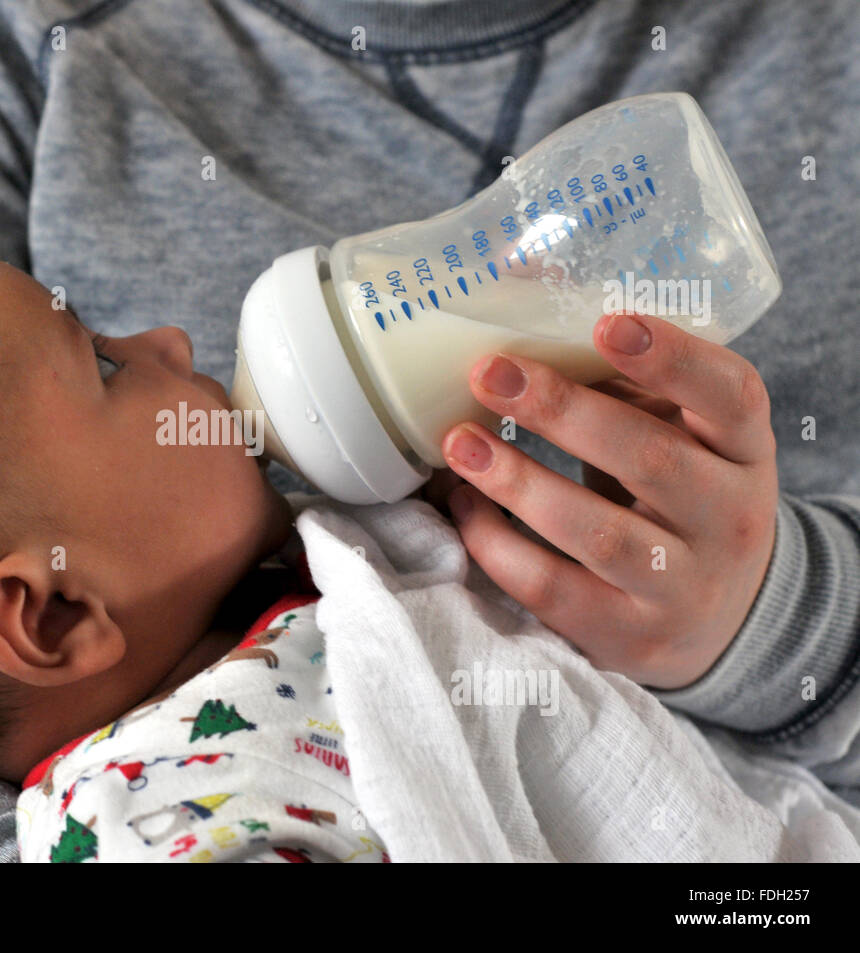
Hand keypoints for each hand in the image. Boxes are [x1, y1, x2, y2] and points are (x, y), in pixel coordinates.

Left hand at [439, 312, 778, 688]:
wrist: (717, 617)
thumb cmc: (676, 495)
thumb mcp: (676, 432)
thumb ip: (617, 373)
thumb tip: (512, 281)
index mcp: (745, 449)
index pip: (731, 395)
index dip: (672, 357)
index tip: (605, 323)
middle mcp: (728, 518)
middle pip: (653, 460)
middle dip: (563, 412)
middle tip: (491, 372)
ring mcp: (682, 586)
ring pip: (600, 533)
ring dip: (520, 482)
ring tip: (460, 442)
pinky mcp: (628, 637)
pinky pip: (553, 590)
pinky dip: (498, 545)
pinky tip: (465, 504)